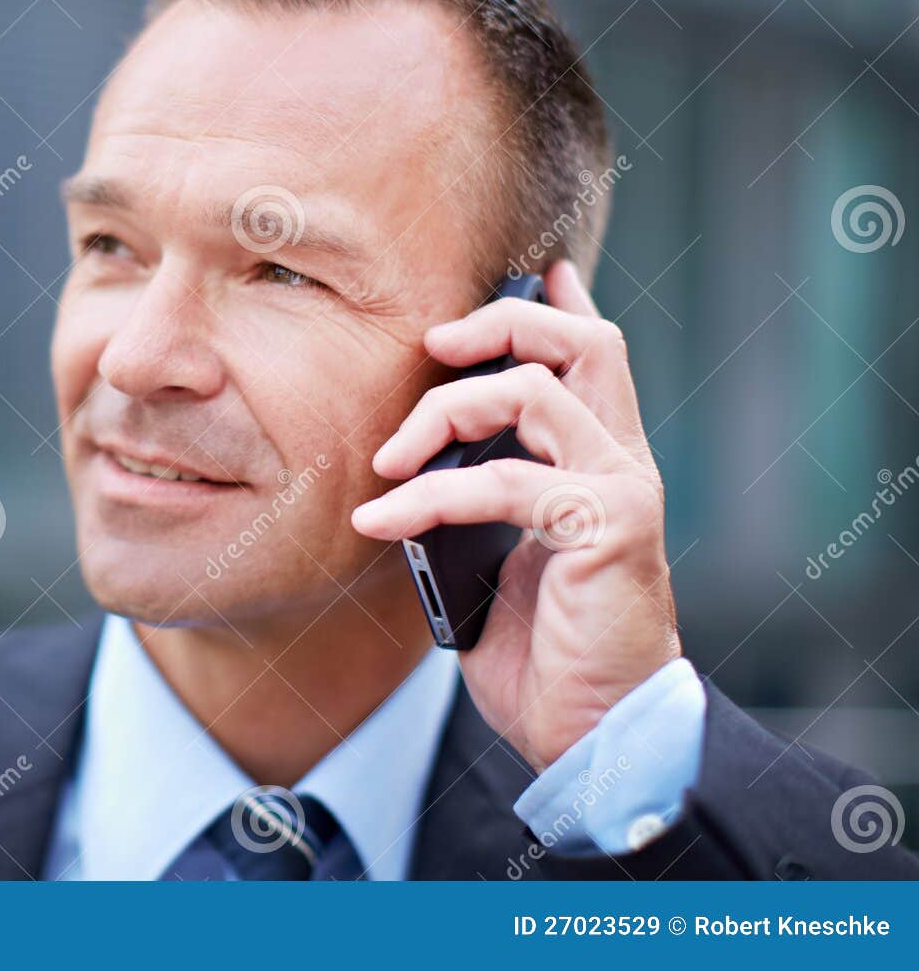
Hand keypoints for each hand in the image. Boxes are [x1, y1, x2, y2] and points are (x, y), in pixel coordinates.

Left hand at [351, 260, 679, 771]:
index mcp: (597, 461)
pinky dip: (430, 496)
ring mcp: (621, 490)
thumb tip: (413, 461)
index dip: (557, 302)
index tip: (526, 270)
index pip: (589, 354)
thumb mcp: (497, 554)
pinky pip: (506, 483)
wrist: (593, 732)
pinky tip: (379, 522)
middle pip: (580, 341)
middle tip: (428, 346)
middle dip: (497, 324)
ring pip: (534, 392)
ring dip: (444, 412)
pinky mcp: (608, 529)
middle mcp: (621, 461)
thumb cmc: (543, 646)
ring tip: (387, 460)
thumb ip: (478, 496)